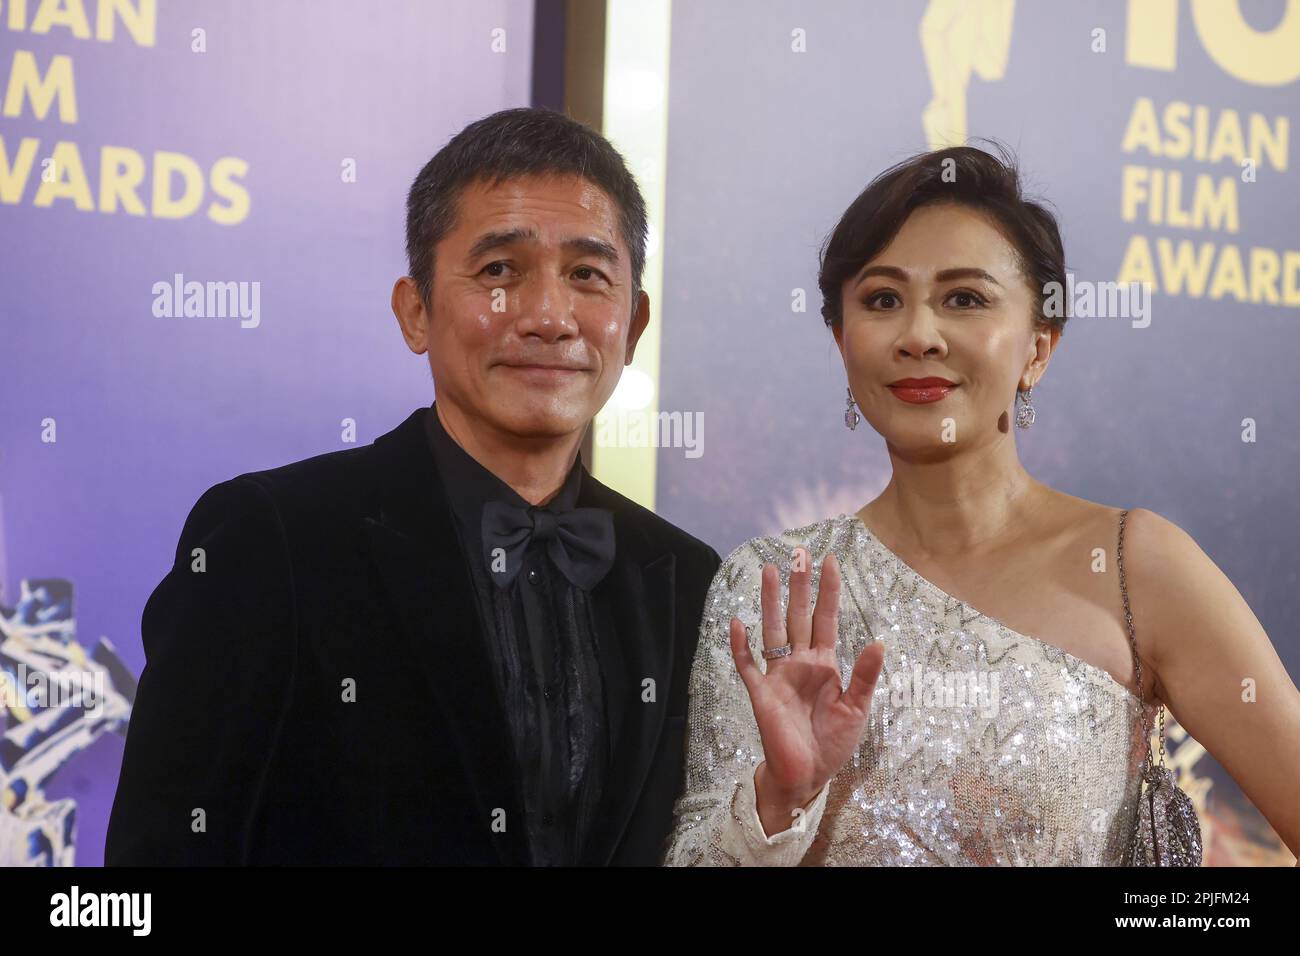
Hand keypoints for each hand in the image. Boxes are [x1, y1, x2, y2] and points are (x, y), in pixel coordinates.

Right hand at [729, 550, 884, 835]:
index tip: (831, 561)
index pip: (826, 618)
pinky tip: (737, 624)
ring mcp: (778, 675)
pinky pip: (747, 665)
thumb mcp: (857, 709)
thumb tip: (878, 642)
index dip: (828, 590)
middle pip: (798, 615)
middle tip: (798, 552)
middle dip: (799, 584)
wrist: (808, 775)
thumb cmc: (833, 743)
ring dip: (770, 601)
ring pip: (772, 629)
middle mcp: (800, 662)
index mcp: (825, 663)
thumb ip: (864, 676)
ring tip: (768, 570)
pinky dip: (741, 646)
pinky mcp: (761, 693)